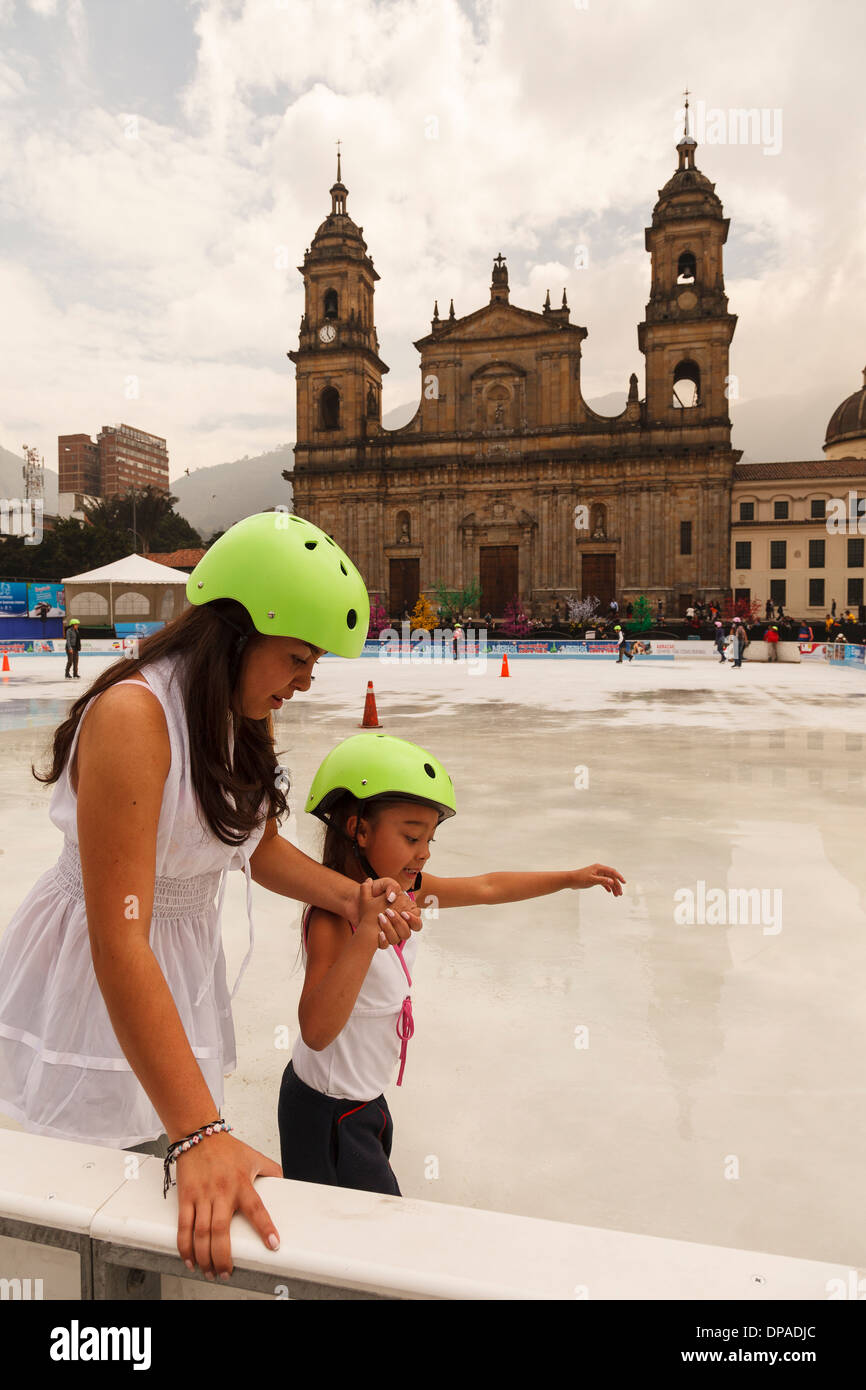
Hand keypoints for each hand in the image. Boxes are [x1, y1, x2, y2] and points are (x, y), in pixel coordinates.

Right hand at [174, 1130, 281, 1279]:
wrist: (198, 1134)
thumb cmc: (227, 1148)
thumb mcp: (255, 1157)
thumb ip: (272, 1171)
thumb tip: (286, 1184)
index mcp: (242, 1183)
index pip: (257, 1209)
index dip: (265, 1227)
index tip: (273, 1245)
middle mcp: (222, 1191)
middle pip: (221, 1230)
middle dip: (223, 1256)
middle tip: (226, 1274)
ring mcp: (202, 1195)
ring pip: (201, 1232)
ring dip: (204, 1256)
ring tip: (209, 1272)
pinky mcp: (186, 1197)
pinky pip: (184, 1226)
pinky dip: (185, 1246)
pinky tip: (189, 1259)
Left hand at [357, 876, 422, 948]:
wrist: (355, 899)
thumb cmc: (373, 892)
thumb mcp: (383, 884)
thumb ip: (391, 886)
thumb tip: (392, 897)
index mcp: (404, 911)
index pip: (416, 920)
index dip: (413, 919)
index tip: (404, 913)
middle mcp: (398, 924)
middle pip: (408, 932)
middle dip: (401, 924)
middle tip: (390, 913)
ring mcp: (389, 932)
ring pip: (397, 939)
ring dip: (390, 929)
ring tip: (381, 918)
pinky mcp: (380, 938)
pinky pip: (385, 945)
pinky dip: (383, 940)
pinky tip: (379, 933)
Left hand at [571, 864, 625, 895]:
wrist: (570, 880)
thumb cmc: (580, 879)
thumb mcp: (592, 880)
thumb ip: (602, 880)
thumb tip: (612, 881)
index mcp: (599, 868)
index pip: (612, 871)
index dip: (619, 877)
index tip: (624, 883)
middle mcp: (599, 870)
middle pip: (611, 877)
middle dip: (617, 885)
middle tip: (620, 893)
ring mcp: (597, 874)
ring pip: (608, 880)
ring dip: (613, 887)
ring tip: (616, 895)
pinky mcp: (594, 878)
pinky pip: (604, 882)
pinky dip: (607, 887)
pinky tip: (609, 892)